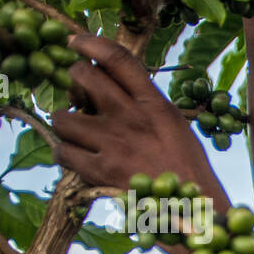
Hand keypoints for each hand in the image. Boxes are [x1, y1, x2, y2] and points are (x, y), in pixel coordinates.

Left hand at [52, 35, 220, 196]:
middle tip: (79, 96)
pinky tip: (77, 157)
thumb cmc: (187, 168)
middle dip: (73, 83)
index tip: (76, 42)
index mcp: (153, 103)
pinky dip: (65, 153)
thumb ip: (147, 103)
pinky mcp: (98, 171)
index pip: (116, 58)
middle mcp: (130, 117)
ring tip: (77, 132)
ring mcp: (111, 144)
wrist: (192, 211)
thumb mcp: (175, 125)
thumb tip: (118, 83)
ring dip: (65, 123)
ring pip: (62, 117)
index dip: (90, 43)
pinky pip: (62, 152)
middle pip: (81, 77)